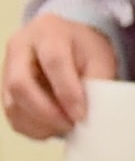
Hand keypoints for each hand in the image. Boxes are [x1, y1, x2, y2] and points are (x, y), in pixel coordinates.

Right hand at [2, 14, 115, 139]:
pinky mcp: (4, 86)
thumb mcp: (99, 58)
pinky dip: (31, 127)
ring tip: (64, 127)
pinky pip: (11, 113)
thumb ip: (98, 82)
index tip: (81, 115)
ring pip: (11, 102)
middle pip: (20, 83)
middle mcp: (19, 47)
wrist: (65, 41)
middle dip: (46, 112)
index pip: (53, 62)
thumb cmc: (83, 49)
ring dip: (38, 123)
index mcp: (48, 32)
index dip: (67, 92)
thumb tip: (90, 113)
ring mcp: (6, 67)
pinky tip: (51, 128)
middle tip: (70, 124)